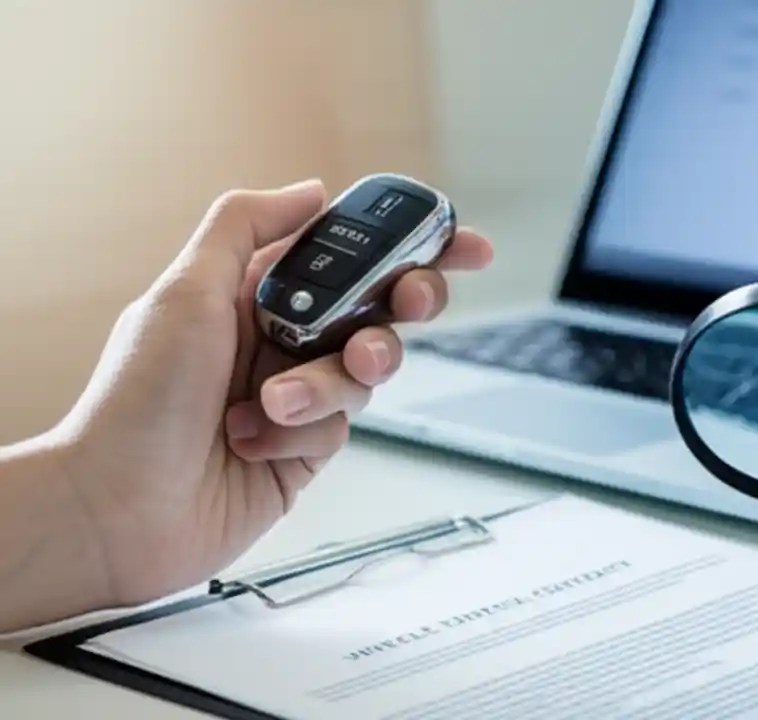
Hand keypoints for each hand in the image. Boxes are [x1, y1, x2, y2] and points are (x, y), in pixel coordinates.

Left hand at [49, 179, 491, 612]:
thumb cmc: (135, 402)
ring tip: (278, 400)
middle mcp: (282, 338)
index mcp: (255, 291)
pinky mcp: (306, 447)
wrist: (119, 510)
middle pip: (379, 307)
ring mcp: (299, 394)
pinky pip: (342, 426)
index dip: (410, 244)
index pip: (348, 252)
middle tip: (407, 304)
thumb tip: (311, 191)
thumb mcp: (184, 291)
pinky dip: (302, 431)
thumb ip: (247, 226)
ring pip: (366, 370)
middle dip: (402, 304)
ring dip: (329, 382)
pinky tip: (251, 442)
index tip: (460, 242)